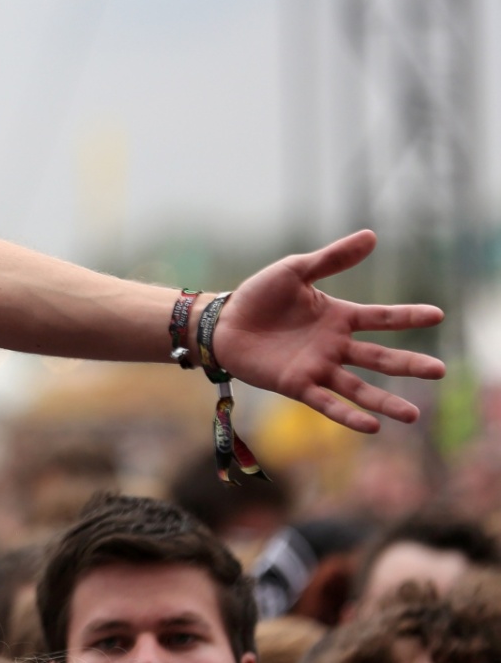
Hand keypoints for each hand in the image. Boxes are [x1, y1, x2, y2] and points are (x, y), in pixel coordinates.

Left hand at [212, 230, 445, 432]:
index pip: (381, 318)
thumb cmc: (259, 296)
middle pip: (379, 358)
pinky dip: (348, 415)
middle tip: (440, 371)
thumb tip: (372, 236)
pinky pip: (327, 403)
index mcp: (339, 317)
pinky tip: (371, 426)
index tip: (437, 314)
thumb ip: (332, 258)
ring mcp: (318, 367)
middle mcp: (334, 346)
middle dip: (409, 365)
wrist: (222, 322)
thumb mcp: (295, 270)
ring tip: (413, 415)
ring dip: (385, 402)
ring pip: (359, 387)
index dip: (408, 316)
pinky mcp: (297, 385)